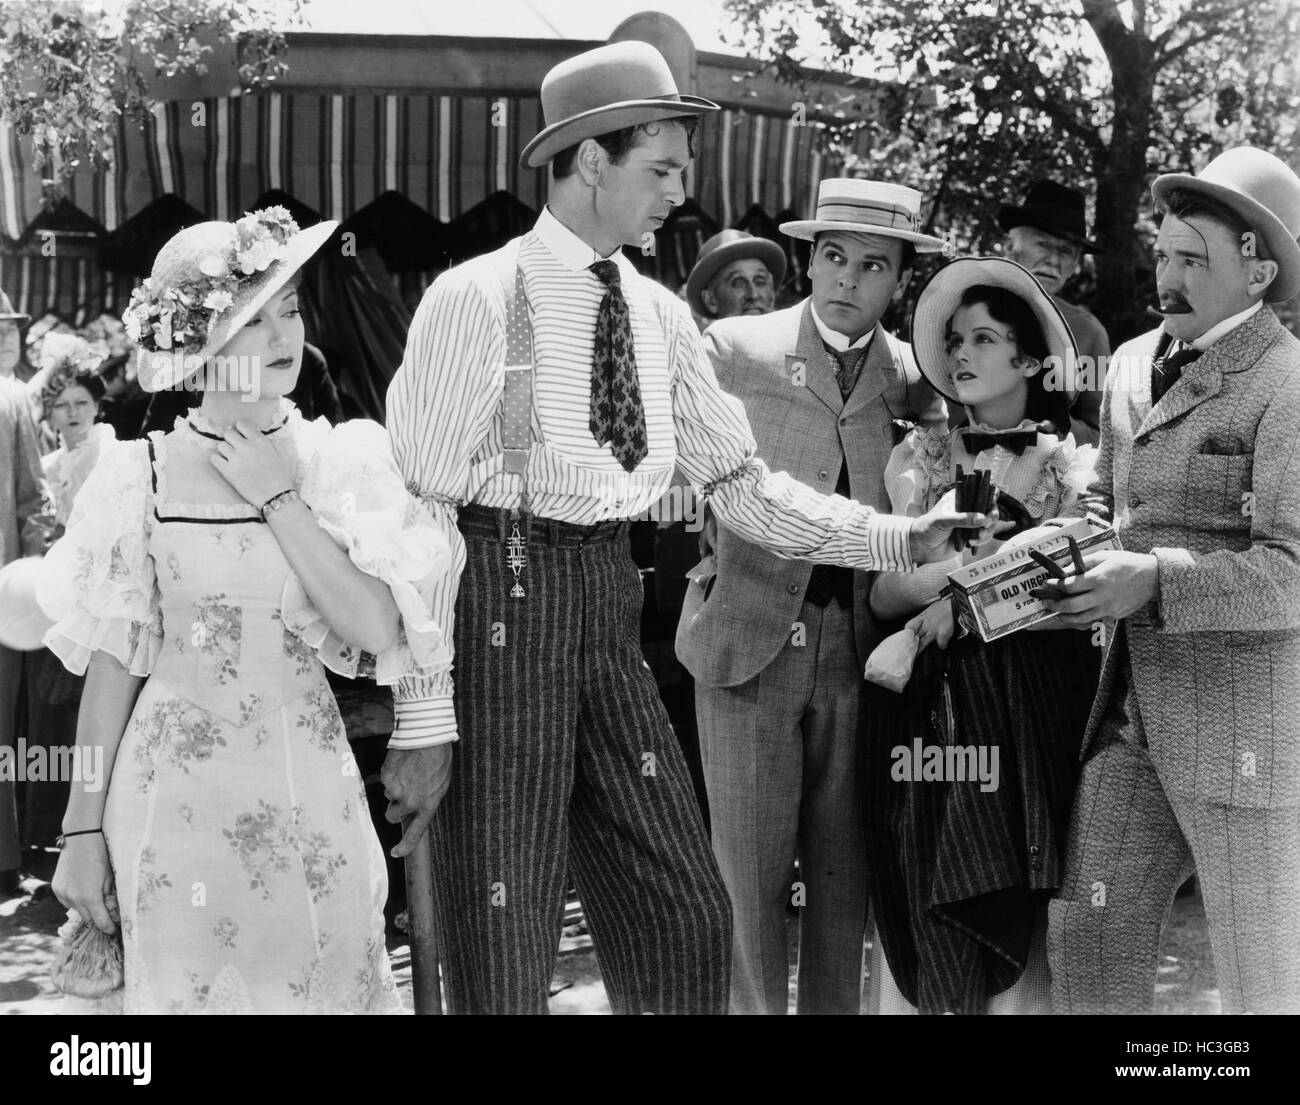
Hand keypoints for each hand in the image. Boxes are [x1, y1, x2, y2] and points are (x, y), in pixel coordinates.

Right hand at [51, 833, 117, 934]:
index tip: (114, 931)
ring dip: (85, 907)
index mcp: (90, 897)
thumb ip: (109, 896)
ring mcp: (62, 894)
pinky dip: (75, 899)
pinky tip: (82, 888)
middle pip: (87, 918)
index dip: (108, 928)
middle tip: (106, 914)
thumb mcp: (111, 878)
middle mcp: (74, 899)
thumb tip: (111, 910)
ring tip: (93, 894)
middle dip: (97, 917)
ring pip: (76, 909)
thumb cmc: (100, 856)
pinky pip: (67, 900)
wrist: (80, 839)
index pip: (100, 922)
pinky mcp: (56, 888)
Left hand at [208, 421, 295, 508]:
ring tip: (232, 457)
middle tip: (236, 447)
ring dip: (225, 450)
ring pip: (220, 445)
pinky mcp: (228, 472)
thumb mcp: (281, 454)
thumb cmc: (282, 476)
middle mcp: (246, 447)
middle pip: (228, 433)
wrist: (277, 496)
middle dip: (231, 439)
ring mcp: (236, 459)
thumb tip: (258, 436)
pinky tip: (225, 465)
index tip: (242, 435)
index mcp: (260, 441)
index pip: (242, 424)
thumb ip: (269, 442)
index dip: (241, 429)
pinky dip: (218, 460)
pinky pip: (214, 459)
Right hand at [381, 744, 453, 857]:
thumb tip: (415, 808)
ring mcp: (396, 790)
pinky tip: (403, 763)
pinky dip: (391, 774)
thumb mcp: (440, 784)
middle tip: (404, 792)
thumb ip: (427, 800)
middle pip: (392, 816)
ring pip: (388, 796)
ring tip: (409, 771)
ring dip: (395, 788)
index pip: (415, 832)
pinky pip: (385, 780)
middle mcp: (410, 802)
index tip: (396, 853)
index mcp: (428, 805)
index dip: (405, 846)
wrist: (428, 737)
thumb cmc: (438, 759)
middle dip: (395, 807)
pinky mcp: (386, 777)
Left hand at [905, 600, 954, 650]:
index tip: (906, 638)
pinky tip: (943, 645)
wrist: (958, 606)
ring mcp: (933, 631)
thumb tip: (920, 624)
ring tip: (916, 655)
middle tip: (908, 651)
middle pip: (914, 637)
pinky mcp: (942, 636)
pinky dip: (942, 646)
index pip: (909, 626)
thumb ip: (924, 618)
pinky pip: (941, 645)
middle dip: (911, 644)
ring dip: (920, 649)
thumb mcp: (931, 609)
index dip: (906, 633)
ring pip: (923, 644)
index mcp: (923, 617)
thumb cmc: (946, 607)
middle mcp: (926, 624)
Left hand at [909, 488, 997, 563]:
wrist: (920, 547)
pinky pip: (985, 537)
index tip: (992, 499)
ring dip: (988, 530)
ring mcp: (971, 524)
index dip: (990, 492)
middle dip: (992, 515)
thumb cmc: (927, 528)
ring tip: (977, 536)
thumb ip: (962, 519)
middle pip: (990, 508)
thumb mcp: (943, 520)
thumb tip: (982, 519)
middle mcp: (968, 509)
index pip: (979, 491)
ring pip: (990, 524)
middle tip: (986, 522)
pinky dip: (983, 540)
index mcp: (960, 498)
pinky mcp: (972, 537)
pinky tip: (972, 543)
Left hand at [1034, 550, 1159, 627]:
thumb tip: (1063, 571)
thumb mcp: (1104, 556)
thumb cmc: (1127, 563)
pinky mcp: (1114, 616)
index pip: (1069, 586)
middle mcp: (1102, 596)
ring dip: (1064, 616)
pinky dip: (1081, 618)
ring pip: (1080, 619)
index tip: (1047, 583)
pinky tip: (1074, 613)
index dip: (1055, 585)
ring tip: (1056, 611)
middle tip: (1046, 601)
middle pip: (1071, 606)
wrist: (1152, 578)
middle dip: (1054, 604)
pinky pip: (1093, 619)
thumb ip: (1082, 563)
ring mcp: (1109, 608)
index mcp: (1098, 579)